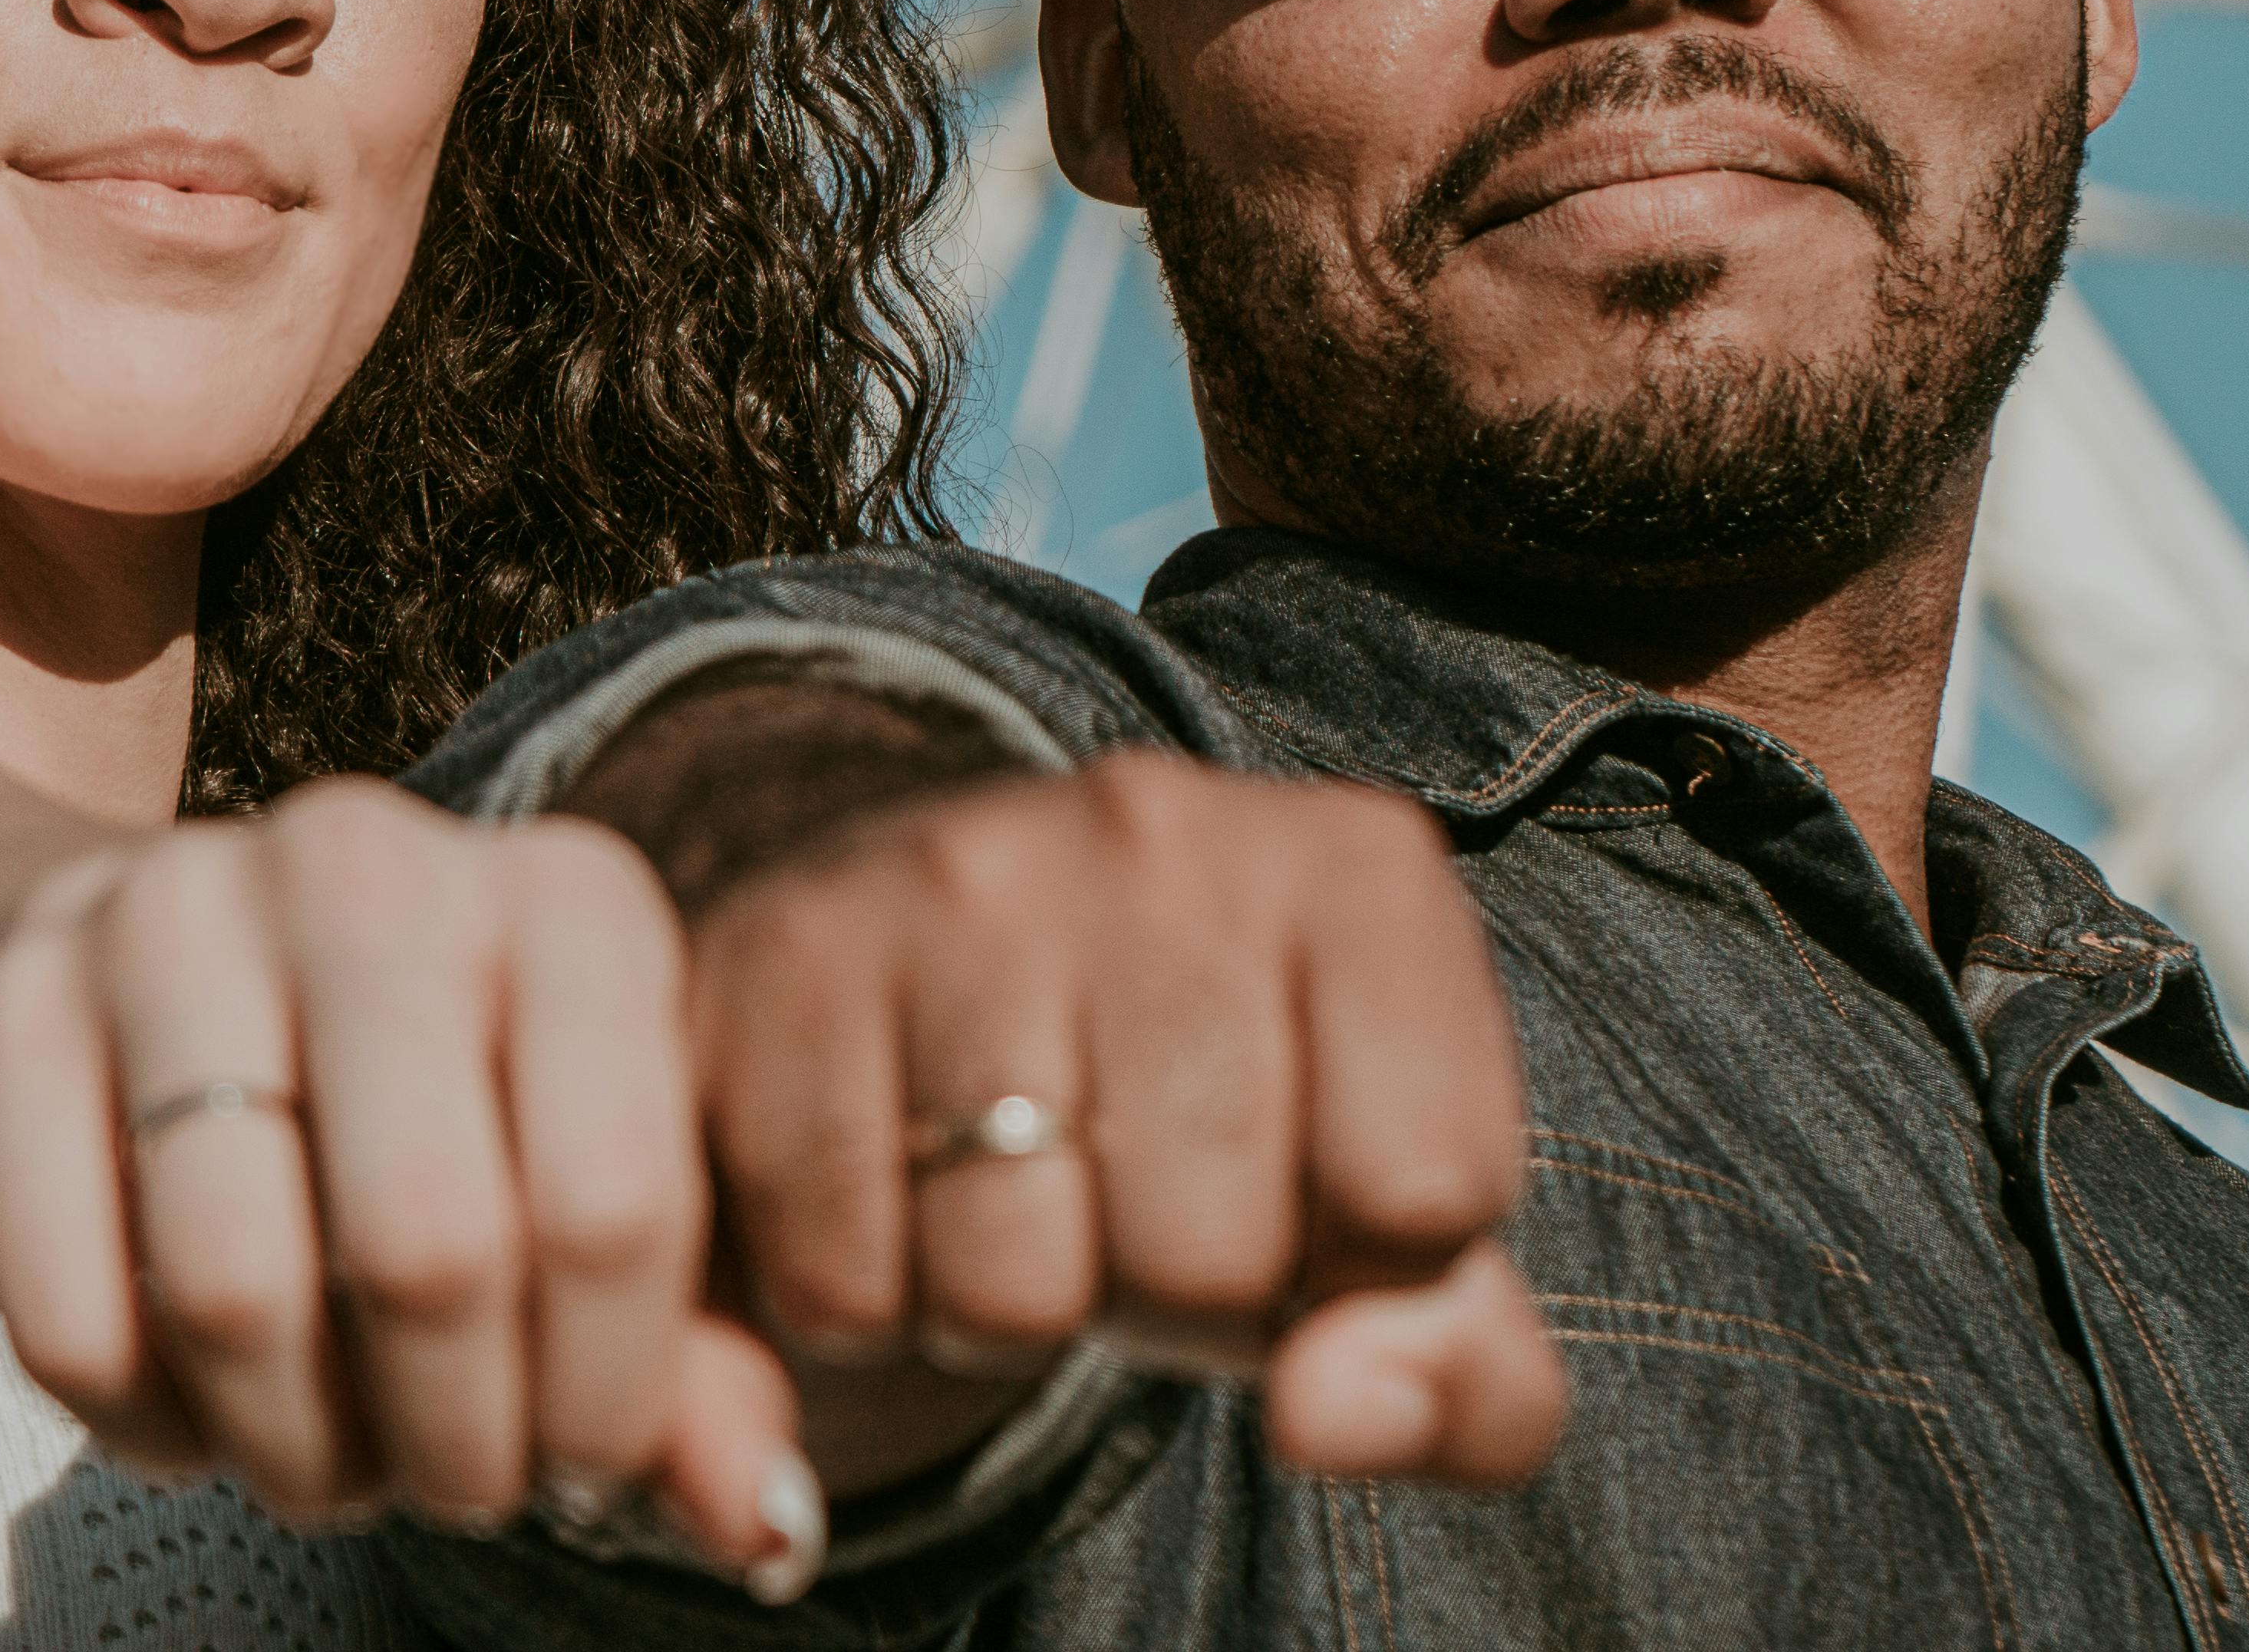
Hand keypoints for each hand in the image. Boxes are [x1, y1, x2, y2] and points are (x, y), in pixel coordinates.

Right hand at [0, 781, 820, 1584]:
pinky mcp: (6, 1005)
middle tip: (455, 1483)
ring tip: (330, 1459)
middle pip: (430, 1251)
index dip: (605, 1402)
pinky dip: (143, 1428)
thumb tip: (762, 1531)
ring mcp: (170, 911)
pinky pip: (68, 1313)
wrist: (134, 995)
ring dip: (296, 1451)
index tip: (579, 1463)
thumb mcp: (579, 1215)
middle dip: (453, 1445)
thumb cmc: (422, 1129)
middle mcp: (373, 863)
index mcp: (567, 898)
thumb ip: (687, 1370)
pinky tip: (194, 1411)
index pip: (613, 1202)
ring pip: (234, 1287)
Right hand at [690, 752, 1565, 1490]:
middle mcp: (1161, 827)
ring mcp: (960, 875)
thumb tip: (1332, 1421)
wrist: (942, 970)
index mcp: (1356, 869)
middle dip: (1174, 1300)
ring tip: (1014, 1194)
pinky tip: (896, 1189)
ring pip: (1013, 1285)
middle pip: (1212, 1255)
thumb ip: (1461, 1376)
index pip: (1425, 1189)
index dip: (1361, 1267)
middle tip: (1134, 1205)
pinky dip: (868, 1299)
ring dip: (1011, 1312)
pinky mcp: (787, 955)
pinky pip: (843, 1278)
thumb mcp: (1387, 1240)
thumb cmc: (1220, 1125)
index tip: (1308, 1198)